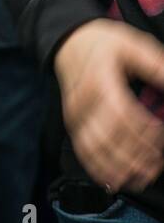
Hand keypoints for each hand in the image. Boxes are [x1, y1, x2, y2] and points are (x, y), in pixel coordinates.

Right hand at [54, 19, 163, 191]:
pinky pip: (82, 151)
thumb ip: (155, 65)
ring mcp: (75, 114)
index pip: (121, 113)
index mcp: (100, 80)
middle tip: (155, 167)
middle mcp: (84, 101)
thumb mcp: (131, 43)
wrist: (68, 42)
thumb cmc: (102, 43)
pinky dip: (98, 169)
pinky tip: (114, 180)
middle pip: (107, 137)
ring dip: (118, 168)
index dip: (142, 131)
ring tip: (140, 178)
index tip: (161, 136)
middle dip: (133, 157)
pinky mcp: (71, 123)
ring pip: (94, 149)